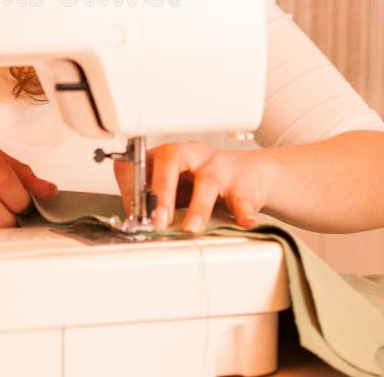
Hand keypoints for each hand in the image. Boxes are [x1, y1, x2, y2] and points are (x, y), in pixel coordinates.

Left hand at [113, 141, 276, 232]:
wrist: (251, 174)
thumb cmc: (205, 181)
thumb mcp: (176, 183)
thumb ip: (156, 197)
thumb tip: (134, 219)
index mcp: (169, 155)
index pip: (142, 161)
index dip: (132, 185)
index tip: (133, 212)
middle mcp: (192, 156)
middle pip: (171, 161)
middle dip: (162, 191)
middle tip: (158, 219)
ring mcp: (218, 168)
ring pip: (207, 181)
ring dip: (198, 207)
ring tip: (192, 228)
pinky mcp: (243, 185)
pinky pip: (242, 197)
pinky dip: (244, 211)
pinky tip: (245, 221)